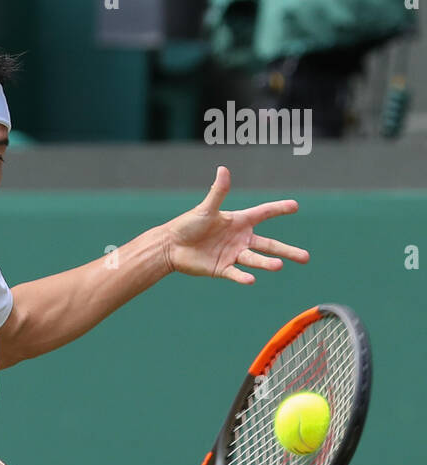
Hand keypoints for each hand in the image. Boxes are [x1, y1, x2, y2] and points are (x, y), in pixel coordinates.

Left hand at [161, 165, 309, 285]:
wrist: (172, 247)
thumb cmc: (188, 224)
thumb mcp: (206, 208)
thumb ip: (218, 192)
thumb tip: (223, 169)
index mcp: (239, 221)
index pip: (264, 213)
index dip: (278, 210)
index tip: (295, 206)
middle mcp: (240, 239)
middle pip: (269, 245)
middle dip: (287, 251)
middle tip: (306, 258)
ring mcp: (233, 255)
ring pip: (255, 260)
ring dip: (267, 263)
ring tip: (279, 266)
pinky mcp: (223, 269)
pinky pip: (236, 273)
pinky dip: (243, 277)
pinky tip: (251, 280)